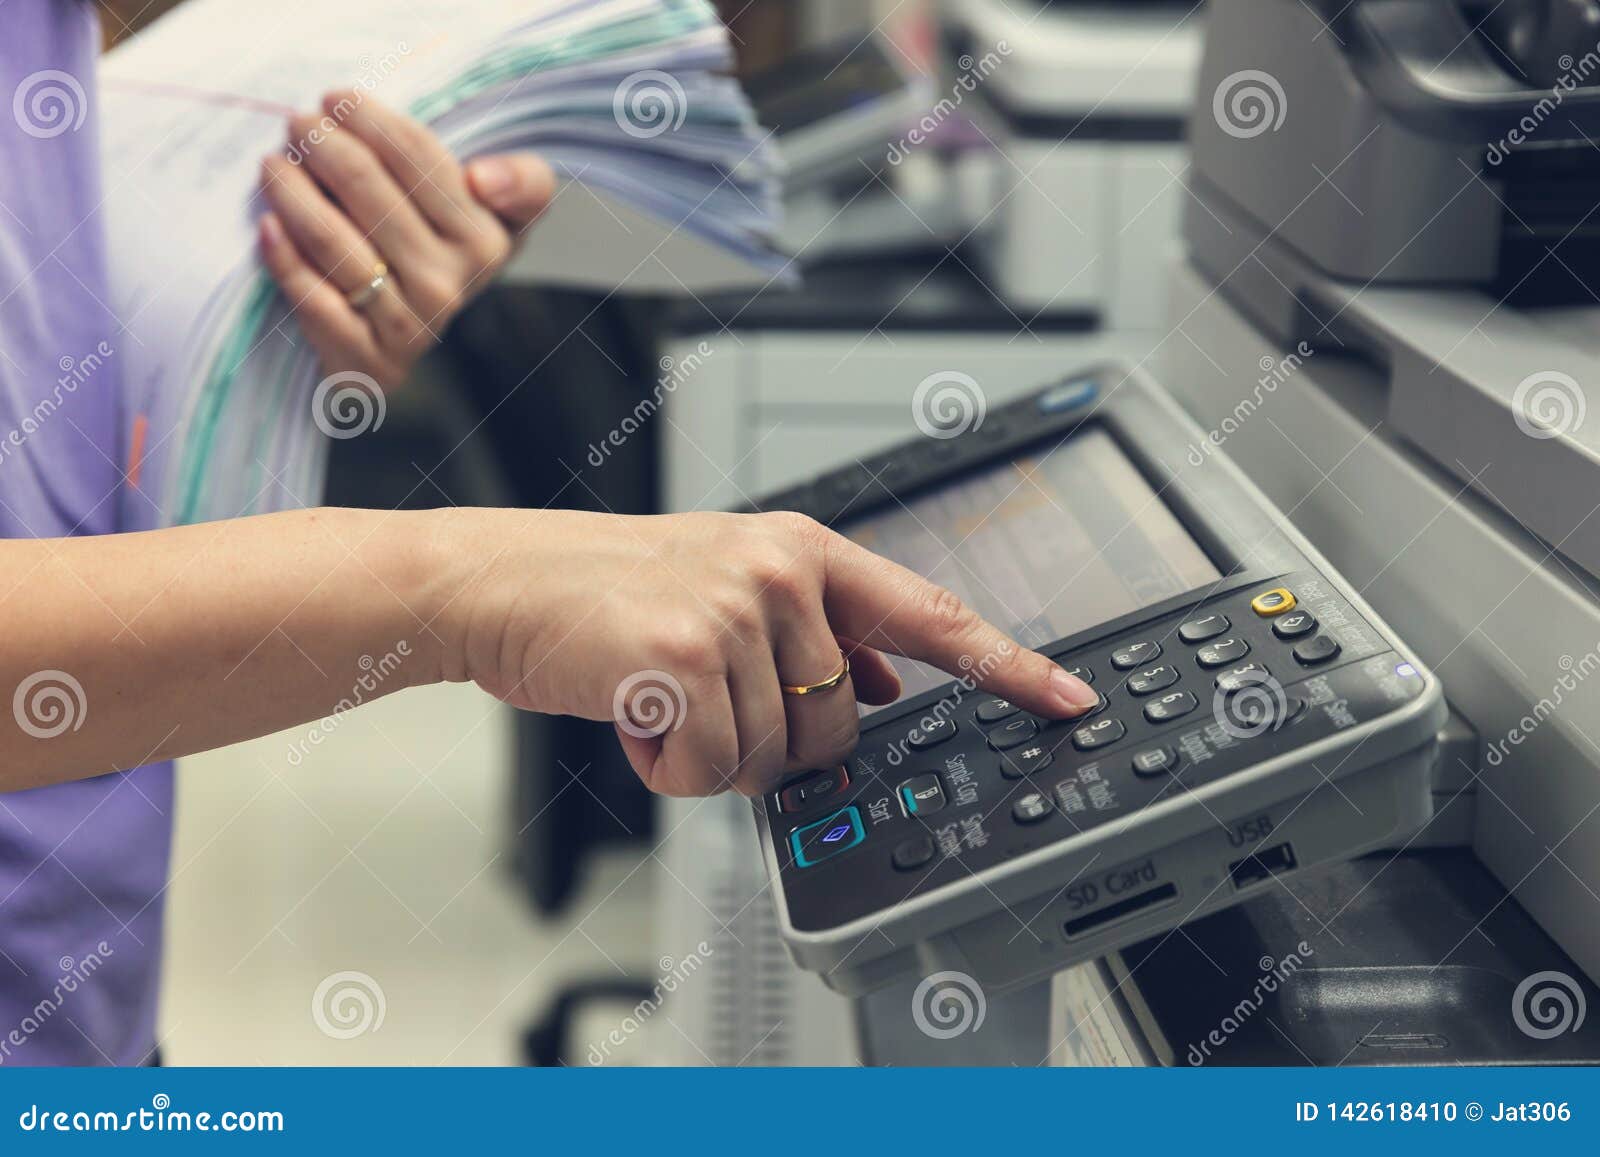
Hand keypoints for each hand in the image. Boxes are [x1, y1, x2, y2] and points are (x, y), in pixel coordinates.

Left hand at [257, 91, 555, 385]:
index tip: (336, 98)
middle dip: (323, 146)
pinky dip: (284, 259)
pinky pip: (313, 298)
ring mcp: (406, 324)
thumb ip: (524, 182)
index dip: (371, 121)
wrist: (406, 340)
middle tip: (296, 124)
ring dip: (292, 193)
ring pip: (334, 242)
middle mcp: (450, 284)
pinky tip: (267, 225)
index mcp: (486, 241)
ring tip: (273, 163)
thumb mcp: (502, 217)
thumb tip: (482, 178)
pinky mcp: (364, 358)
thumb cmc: (444, 255)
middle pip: (369, 192)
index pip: (421, 160)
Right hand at [433, 509, 1099, 796]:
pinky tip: (638, 715)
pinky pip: (715, 771)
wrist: (501, 582)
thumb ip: (816, 633)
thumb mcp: (729, 588)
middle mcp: (781, 572)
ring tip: (663, 696)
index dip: (1009, 664)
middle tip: (709, 704)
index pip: (932, 615)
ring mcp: (735, 611)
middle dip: (779, 744)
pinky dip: (672, 768)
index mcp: (804, 550)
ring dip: (715, 755)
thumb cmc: (609, 592)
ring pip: (777, 758)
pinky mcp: (685, 656)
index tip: (1068, 698)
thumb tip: (887, 690)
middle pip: (843, 725)